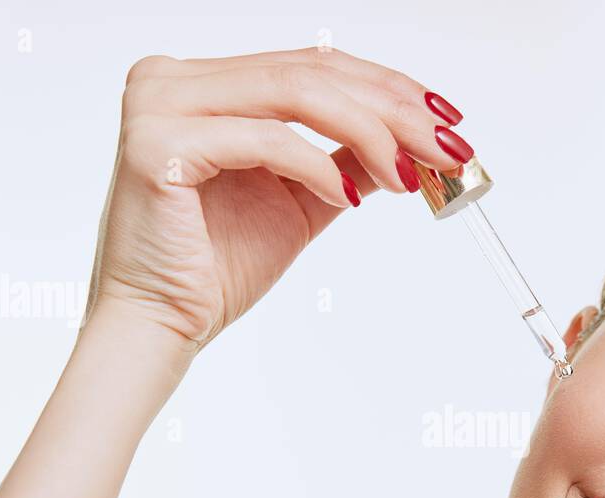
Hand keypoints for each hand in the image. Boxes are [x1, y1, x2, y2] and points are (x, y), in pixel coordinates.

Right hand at [83, 46, 472, 348]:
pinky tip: (347, 199)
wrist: (161, 324)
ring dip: (368, 132)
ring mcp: (160, 103)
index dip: (388, 87)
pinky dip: (317, 166)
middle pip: (310, 73)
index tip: (446, 119)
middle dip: (393, 109)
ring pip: (294, 94)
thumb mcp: (303, 202)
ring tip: (408, 174)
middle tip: (446, 146)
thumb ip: (347, 161)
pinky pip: (264, 139)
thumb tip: (411, 141)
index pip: (313, 65)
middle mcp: (175, 78)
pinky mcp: (158, 143)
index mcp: (207, 83)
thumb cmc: (216, 267)